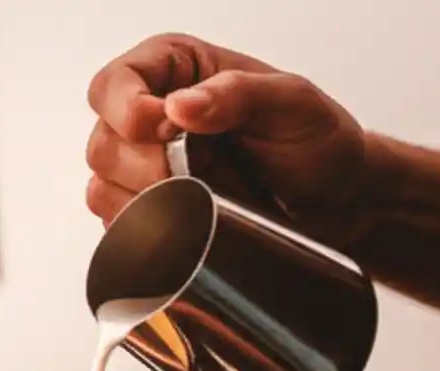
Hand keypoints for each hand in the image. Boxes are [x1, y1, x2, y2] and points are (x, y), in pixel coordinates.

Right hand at [85, 34, 368, 242]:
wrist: (337, 202)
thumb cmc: (318, 143)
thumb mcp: (291, 103)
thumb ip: (237, 94)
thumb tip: (179, 107)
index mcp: (173, 70)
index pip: (113, 86)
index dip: (127, 112)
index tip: (168, 133)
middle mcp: (149, 116)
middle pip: (102, 144)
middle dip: (144, 169)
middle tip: (194, 177)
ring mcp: (145, 168)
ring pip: (102, 189)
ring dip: (146, 204)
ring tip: (199, 202)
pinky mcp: (151, 213)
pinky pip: (119, 227)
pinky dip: (147, 231)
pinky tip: (186, 225)